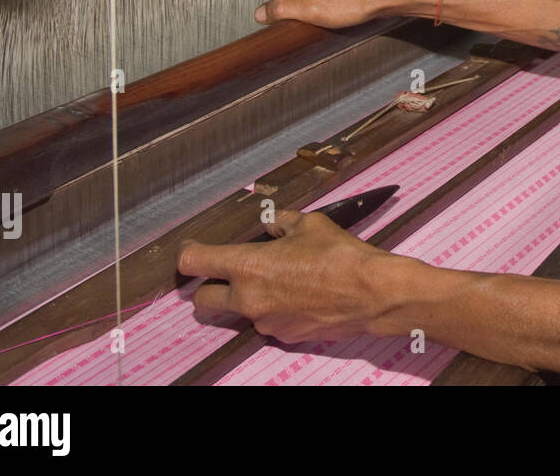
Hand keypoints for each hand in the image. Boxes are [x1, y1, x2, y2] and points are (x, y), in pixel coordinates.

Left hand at [177, 209, 396, 343]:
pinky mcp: (284, 336)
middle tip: (227, 272)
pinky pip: (268, 321)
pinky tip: (300, 296)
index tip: (192, 248)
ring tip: (282, 281)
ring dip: (248, 297)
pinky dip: (275, 309)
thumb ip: (280, 223)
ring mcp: (265, 322)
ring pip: (240, 311)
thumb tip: (270, 224)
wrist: (372, 294)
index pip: (194, 262)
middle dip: (208, 286)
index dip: (188, 253)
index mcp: (248, 266)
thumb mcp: (310, 224)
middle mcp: (248, 298)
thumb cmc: (341, 255)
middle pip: (202, 301)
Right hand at [254, 0, 391, 28]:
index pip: (283, 6)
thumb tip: (258, 12)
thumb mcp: (310, 10)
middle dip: (305, 17)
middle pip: (300, 2)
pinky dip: (336, 7)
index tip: (295, 32)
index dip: (289, 21)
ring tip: (332, 24)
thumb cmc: (351, 4)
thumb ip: (282, 9)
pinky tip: (343, 15)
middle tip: (316, 30)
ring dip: (322, 12)